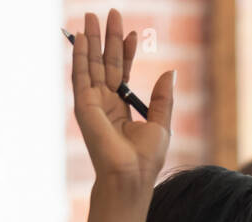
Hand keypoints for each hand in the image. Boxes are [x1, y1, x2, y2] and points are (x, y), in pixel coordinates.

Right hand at [71, 9, 174, 192]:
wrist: (130, 175)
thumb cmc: (145, 159)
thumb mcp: (161, 123)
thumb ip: (163, 98)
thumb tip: (170, 72)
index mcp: (122, 109)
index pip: (124, 73)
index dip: (128, 52)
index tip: (133, 33)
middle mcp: (105, 104)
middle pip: (107, 64)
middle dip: (108, 38)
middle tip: (111, 13)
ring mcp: (93, 103)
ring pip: (92, 64)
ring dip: (92, 40)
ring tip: (91, 16)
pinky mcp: (84, 105)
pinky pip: (81, 74)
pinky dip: (81, 55)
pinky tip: (82, 37)